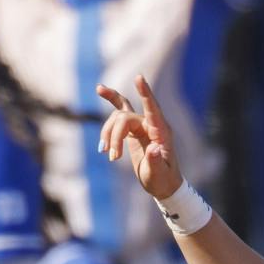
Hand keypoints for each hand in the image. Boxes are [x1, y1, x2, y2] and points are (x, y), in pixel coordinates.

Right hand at [96, 77, 183, 200]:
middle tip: (111, 157)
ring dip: (108, 134)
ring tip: (106, 153)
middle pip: (125, 117)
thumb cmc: (163, 181)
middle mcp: (151, 124)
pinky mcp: (132, 128)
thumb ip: (156, 161)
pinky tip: (99, 97)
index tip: (139, 77)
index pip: (153, 109)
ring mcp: (141, 124)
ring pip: (118, 117)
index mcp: (161, 132)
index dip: (145, 93)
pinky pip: (119, 112)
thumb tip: (154, 148)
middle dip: (114, 135)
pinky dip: (109, 113)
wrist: (162, 185)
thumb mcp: (159, 174)